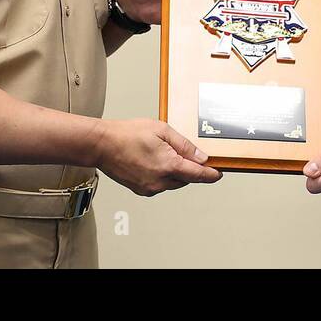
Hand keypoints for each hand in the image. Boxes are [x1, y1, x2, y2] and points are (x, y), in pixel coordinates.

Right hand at [95, 117, 220, 195]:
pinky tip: (153, 161)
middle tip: (187, 154)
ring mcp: (149, 188)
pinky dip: (163, 176)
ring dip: (176, 172)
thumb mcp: (162, 130)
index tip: (219, 173)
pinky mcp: (141, 190)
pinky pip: (160, 185)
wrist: (102, 145)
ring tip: (163, 153)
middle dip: (190, 169)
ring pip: (173, 183)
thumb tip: (201, 157)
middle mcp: (160, 181)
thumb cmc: (128, 134)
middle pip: (186, 179)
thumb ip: (184, 145)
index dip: (211, 175)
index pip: (198, 175)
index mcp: (168, 165)